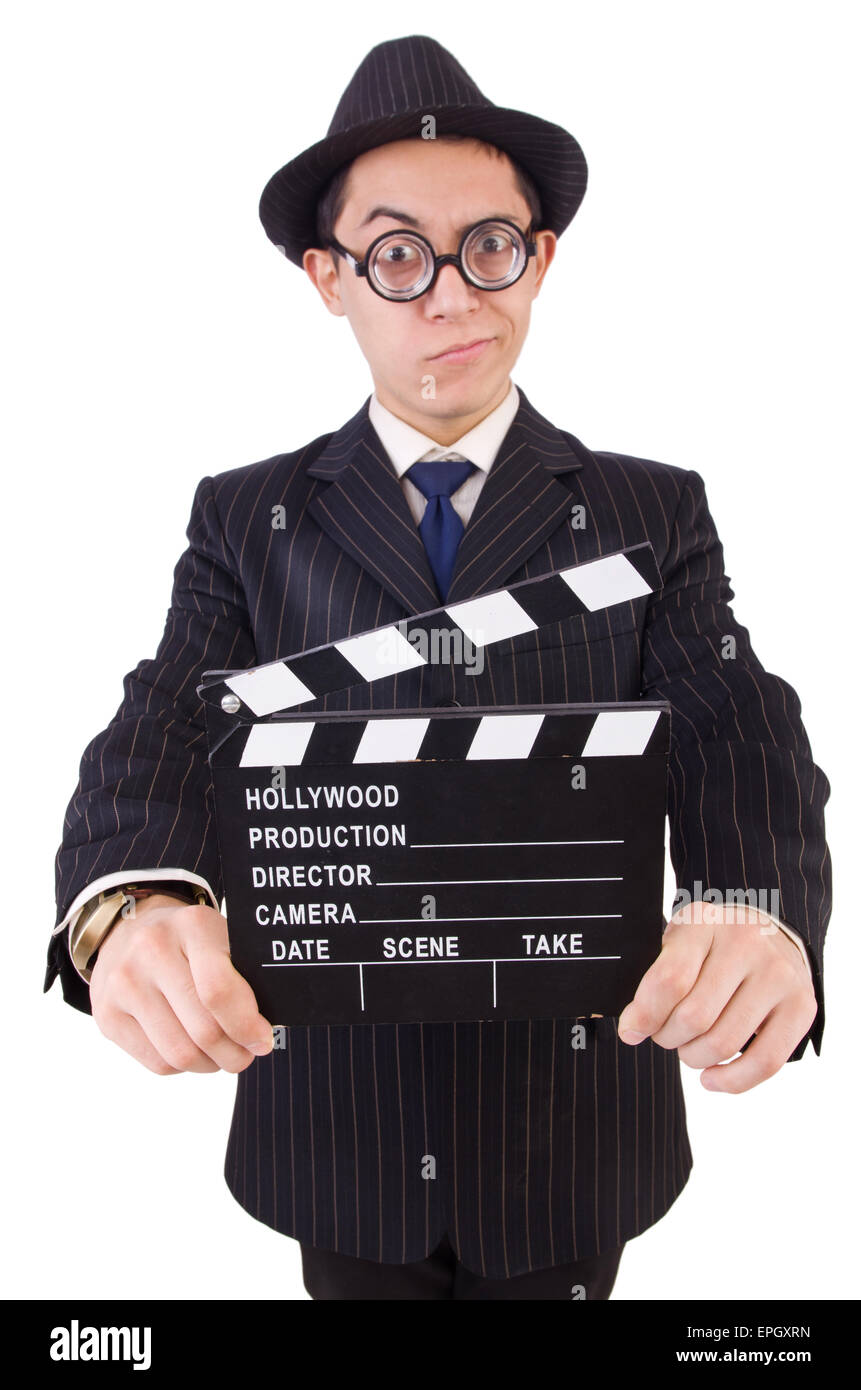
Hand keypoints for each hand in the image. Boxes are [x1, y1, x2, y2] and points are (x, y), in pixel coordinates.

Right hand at [89, 894, 273, 1074]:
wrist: (128, 930)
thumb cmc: (187, 941)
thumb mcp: (218, 939)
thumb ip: (242, 977)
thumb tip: (261, 1033)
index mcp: (192, 926)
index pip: (219, 990)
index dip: (246, 1025)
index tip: (262, 1040)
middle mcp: (152, 951)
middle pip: (203, 1029)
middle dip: (235, 1053)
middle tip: (246, 1053)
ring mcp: (124, 984)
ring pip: (179, 1053)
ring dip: (210, 1065)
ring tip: (220, 1055)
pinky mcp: (107, 1015)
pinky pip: (156, 1062)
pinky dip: (182, 1066)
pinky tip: (191, 1049)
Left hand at [617, 903, 816, 1092]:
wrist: (770, 933)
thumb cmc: (713, 945)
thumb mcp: (679, 942)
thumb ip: (655, 979)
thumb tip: (632, 1028)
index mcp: (705, 922)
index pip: (670, 980)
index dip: (644, 1015)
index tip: (632, 1030)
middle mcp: (747, 944)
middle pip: (695, 1017)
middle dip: (668, 1037)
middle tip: (666, 1034)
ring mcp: (779, 975)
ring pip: (725, 1043)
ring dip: (695, 1058)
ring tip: (690, 1047)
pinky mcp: (802, 1006)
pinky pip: (765, 1062)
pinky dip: (732, 1081)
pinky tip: (711, 1078)